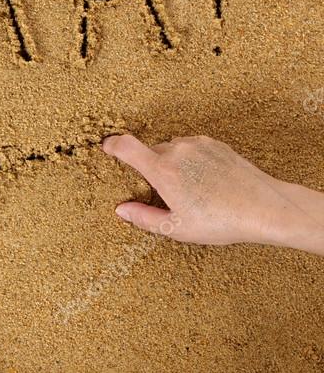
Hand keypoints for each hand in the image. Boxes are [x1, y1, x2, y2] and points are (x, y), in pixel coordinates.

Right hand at [102, 134, 323, 251]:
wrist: (265, 208)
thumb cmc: (220, 221)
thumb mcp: (177, 228)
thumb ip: (143, 218)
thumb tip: (120, 210)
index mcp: (163, 171)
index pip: (126, 147)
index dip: (111, 145)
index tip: (106, 148)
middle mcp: (177, 150)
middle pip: (150, 152)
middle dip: (150, 167)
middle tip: (163, 192)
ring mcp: (198, 145)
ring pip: (171, 149)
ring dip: (171, 163)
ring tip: (189, 188)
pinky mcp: (215, 144)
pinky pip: (192, 147)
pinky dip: (190, 160)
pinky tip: (205, 181)